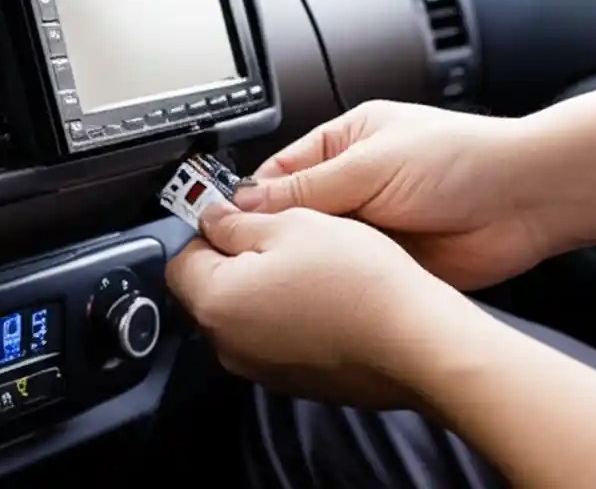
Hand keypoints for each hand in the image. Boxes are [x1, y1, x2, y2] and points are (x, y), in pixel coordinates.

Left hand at [166, 204, 483, 407]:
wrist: (416, 343)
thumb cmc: (359, 283)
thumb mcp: (293, 224)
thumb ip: (238, 220)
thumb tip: (211, 216)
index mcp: (217, 302)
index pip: (179, 259)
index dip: (208, 230)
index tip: (238, 215)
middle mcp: (229, 344)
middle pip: (210, 290)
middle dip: (238, 259)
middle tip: (285, 236)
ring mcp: (261, 368)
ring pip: (246, 314)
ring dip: (267, 288)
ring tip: (313, 266)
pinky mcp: (294, 381)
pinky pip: (276, 338)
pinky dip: (291, 317)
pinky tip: (328, 299)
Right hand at [233, 100, 549, 289]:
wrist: (526, 201)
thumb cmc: (464, 160)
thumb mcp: (370, 165)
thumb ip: (306, 189)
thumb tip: (248, 201)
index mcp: (343, 143)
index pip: (276, 173)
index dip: (248, 199)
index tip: (220, 224)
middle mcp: (353, 184)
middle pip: (293, 216)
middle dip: (276, 235)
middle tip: (250, 256)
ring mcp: (372, 226)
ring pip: (319, 251)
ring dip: (310, 261)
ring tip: (291, 272)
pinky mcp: (391, 264)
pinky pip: (350, 276)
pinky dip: (338, 284)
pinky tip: (326, 289)